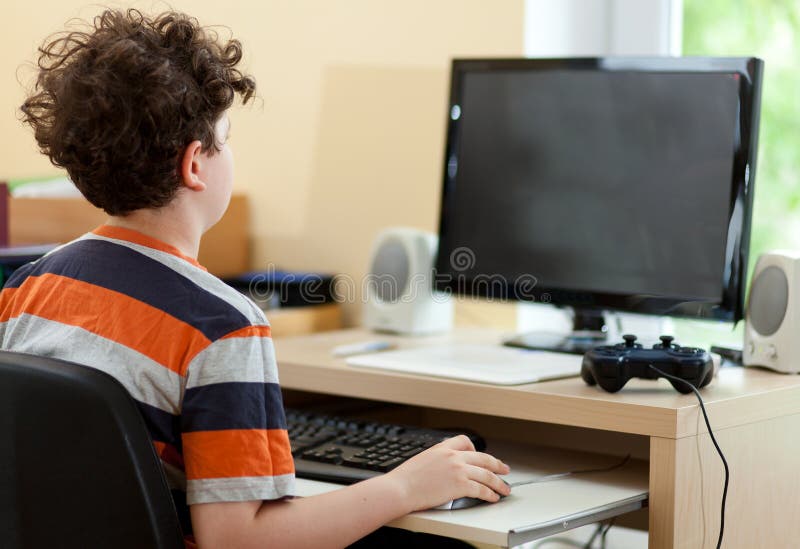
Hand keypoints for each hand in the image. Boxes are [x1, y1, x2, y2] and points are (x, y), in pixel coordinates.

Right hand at [384, 435, 510, 511]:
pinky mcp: (461, 485)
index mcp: (442, 448)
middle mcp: (453, 456)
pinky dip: (490, 494)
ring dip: (498, 483)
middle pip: (483, 458)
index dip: (476, 449)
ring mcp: (458, 470)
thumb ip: (436, 460)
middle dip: (497, 465)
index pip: (465, 441)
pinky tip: (493, 497)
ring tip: (504, 489)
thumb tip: (441, 468)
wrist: (400, 488)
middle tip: (504, 469)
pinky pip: (481, 489)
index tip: (481, 456)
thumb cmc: (405, 479)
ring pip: (487, 474)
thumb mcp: (421, 460)